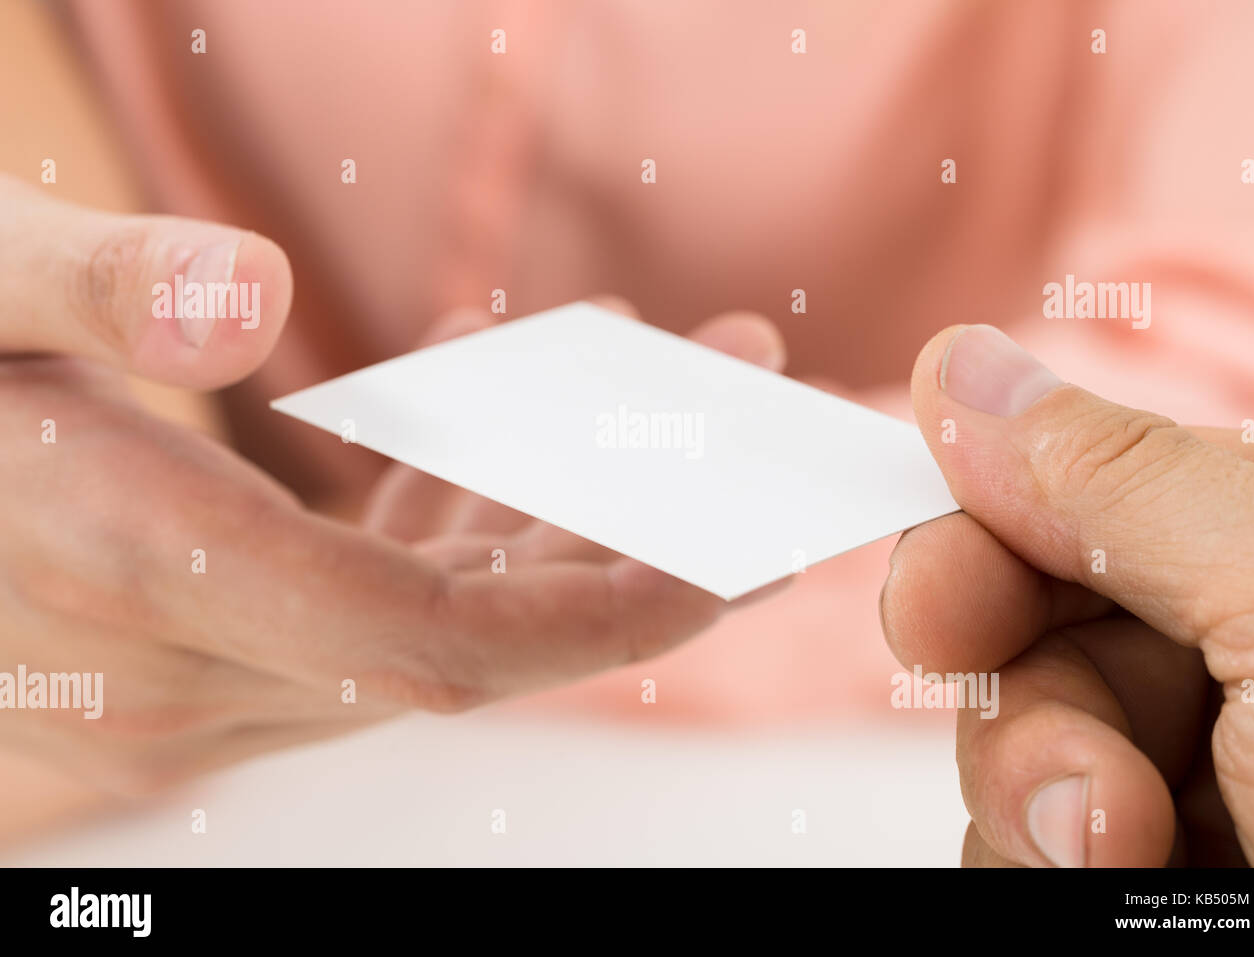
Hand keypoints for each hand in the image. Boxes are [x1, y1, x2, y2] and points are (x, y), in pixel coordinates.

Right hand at [0, 176, 777, 801]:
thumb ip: (75, 292)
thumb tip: (243, 296)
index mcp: (131, 574)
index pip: (421, 642)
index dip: (592, 611)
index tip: (737, 552)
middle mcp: (191, 656)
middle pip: (471, 631)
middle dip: (634, 539)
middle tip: (761, 420)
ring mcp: (206, 666)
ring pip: (437, 602)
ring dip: (568, 502)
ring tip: (687, 374)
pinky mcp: (212, 635)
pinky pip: (375, 579)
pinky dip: (468, 500)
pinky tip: (532, 402)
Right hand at [882, 324, 1253, 865]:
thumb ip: (1130, 484)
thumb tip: (969, 377)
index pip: (1092, 477)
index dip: (995, 525)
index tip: (941, 597)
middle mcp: (1246, 643)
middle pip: (1034, 614)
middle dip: (1027, 700)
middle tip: (1082, 787)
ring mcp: (1198, 760)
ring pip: (1014, 732)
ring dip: (1037, 801)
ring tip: (1128, 862)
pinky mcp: (1153, 856)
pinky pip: (1020, 830)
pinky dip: (1033, 861)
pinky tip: (1114, 887)